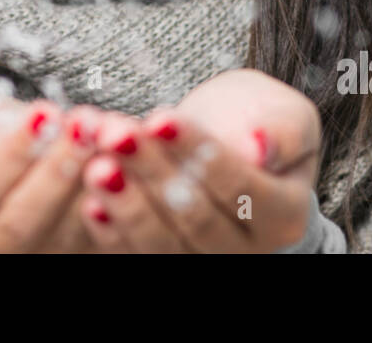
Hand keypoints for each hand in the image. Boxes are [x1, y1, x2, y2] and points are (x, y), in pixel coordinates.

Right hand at [0, 94, 112, 251]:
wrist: (1, 155)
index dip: (7, 157)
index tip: (42, 113)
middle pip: (20, 223)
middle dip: (55, 170)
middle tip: (82, 123)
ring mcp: (30, 264)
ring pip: (64, 234)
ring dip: (90, 180)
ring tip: (105, 131)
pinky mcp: (69, 259)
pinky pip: (95, 239)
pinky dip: (113, 197)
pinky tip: (124, 155)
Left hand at [75, 68, 322, 251]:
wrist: (229, 138)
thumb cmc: (257, 120)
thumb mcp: (283, 112)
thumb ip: (280, 130)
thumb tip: (258, 148)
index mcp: (283, 215)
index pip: (241, 188)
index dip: (199, 154)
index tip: (161, 119)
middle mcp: (244, 250)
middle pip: (196, 219)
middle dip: (152, 173)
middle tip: (117, 136)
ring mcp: (202, 260)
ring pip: (162, 244)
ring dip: (125, 203)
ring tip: (97, 164)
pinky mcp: (165, 259)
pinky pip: (135, 255)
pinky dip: (110, 230)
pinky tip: (88, 199)